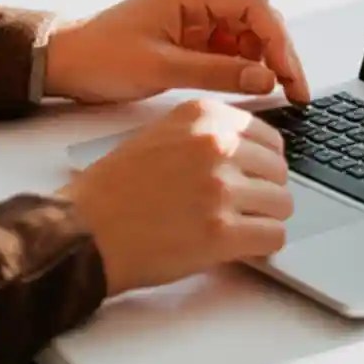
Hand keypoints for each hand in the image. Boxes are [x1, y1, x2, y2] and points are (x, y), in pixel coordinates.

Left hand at [44, 0, 309, 104]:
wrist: (65, 63)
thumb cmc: (101, 57)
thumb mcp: (162, 68)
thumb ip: (218, 73)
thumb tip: (266, 80)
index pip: (255, 6)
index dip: (279, 42)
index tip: (289, 75)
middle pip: (259, 20)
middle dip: (279, 55)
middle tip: (295, 91)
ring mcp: (197, 17)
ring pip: (249, 37)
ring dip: (264, 64)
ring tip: (277, 95)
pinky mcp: (194, 37)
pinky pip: (232, 50)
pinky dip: (245, 69)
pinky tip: (254, 90)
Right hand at [59, 99, 292, 295]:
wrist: (81, 231)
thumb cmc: (115, 190)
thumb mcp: (161, 136)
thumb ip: (208, 136)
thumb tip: (257, 154)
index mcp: (203, 117)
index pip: (269, 138)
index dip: (263, 165)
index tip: (251, 179)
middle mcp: (216, 146)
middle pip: (280, 172)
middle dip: (265, 194)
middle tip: (241, 209)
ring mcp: (220, 189)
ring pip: (282, 204)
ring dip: (264, 220)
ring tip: (237, 228)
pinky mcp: (221, 232)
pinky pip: (274, 236)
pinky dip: (262, 245)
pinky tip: (240, 247)